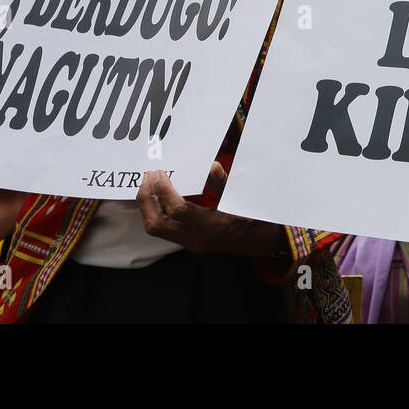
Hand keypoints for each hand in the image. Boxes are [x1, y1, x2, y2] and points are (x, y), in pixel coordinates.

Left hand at [136, 163, 287, 257]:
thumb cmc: (253, 218)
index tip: (160, 173)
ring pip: (156, 229)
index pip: (177, 210)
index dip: (164, 191)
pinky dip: (157, 211)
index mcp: (209, 227)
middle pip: (157, 224)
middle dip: (147, 199)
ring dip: (148, 206)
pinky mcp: (189, 241)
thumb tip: (211, 166)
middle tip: (148, 177)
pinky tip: (160, 198)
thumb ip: (223, 183)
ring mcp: (190, 242)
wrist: (261, 241)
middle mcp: (195, 238)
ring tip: (149, 186)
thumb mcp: (241, 198)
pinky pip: (164, 229)